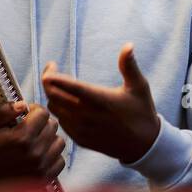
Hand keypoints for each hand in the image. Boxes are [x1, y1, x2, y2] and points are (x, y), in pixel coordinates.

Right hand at [0, 100, 65, 187]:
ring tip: (34, 142)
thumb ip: (2, 113)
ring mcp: (41, 168)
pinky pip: (59, 162)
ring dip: (49, 140)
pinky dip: (52, 157)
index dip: (34, 111)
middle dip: (42, 124)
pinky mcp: (44, 179)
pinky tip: (39, 156)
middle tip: (29, 128)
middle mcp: (35, 153)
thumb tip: (21, 105)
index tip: (27, 115)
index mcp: (21, 138)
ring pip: (59, 143)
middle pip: (53, 126)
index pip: (43, 114)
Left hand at [41, 43, 160, 164]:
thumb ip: (129, 65)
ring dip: (53, 96)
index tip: (52, 64)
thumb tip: (129, 45)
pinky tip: (67, 103)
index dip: (53, 75)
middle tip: (52, 70)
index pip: (68, 87)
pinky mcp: (80, 139)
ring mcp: (81, 129)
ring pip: (54, 109)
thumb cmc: (141, 112)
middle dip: (48, 80)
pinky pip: (60, 122)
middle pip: (53, 96)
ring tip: (59, 86)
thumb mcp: (139, 87)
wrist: (143, 146)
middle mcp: (87, 116)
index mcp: (99, 100)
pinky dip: (59, 110)